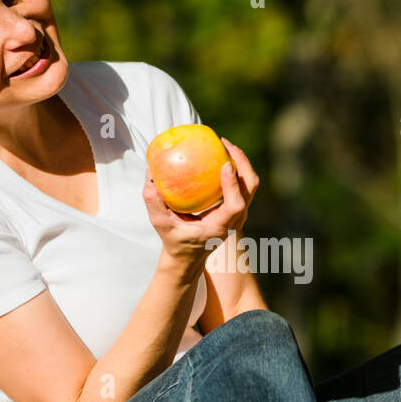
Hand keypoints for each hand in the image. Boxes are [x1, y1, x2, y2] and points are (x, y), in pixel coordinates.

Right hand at [143, 137, 259, 265]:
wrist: (189, 257)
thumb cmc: (175, 241)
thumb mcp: (161, 224)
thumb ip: (155, 203)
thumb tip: (150, 176)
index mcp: (220, 227)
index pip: (235, 205)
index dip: (233, 184)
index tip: (225, 165)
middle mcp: (234, 220)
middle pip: (250, 188)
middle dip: (242, 163)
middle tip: (224, 144)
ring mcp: (238, 214)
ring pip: (249, 184)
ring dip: (241, 162)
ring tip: (224, 145)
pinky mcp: (236, 208)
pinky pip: (242, 184)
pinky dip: (236, 168)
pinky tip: (219, 155)